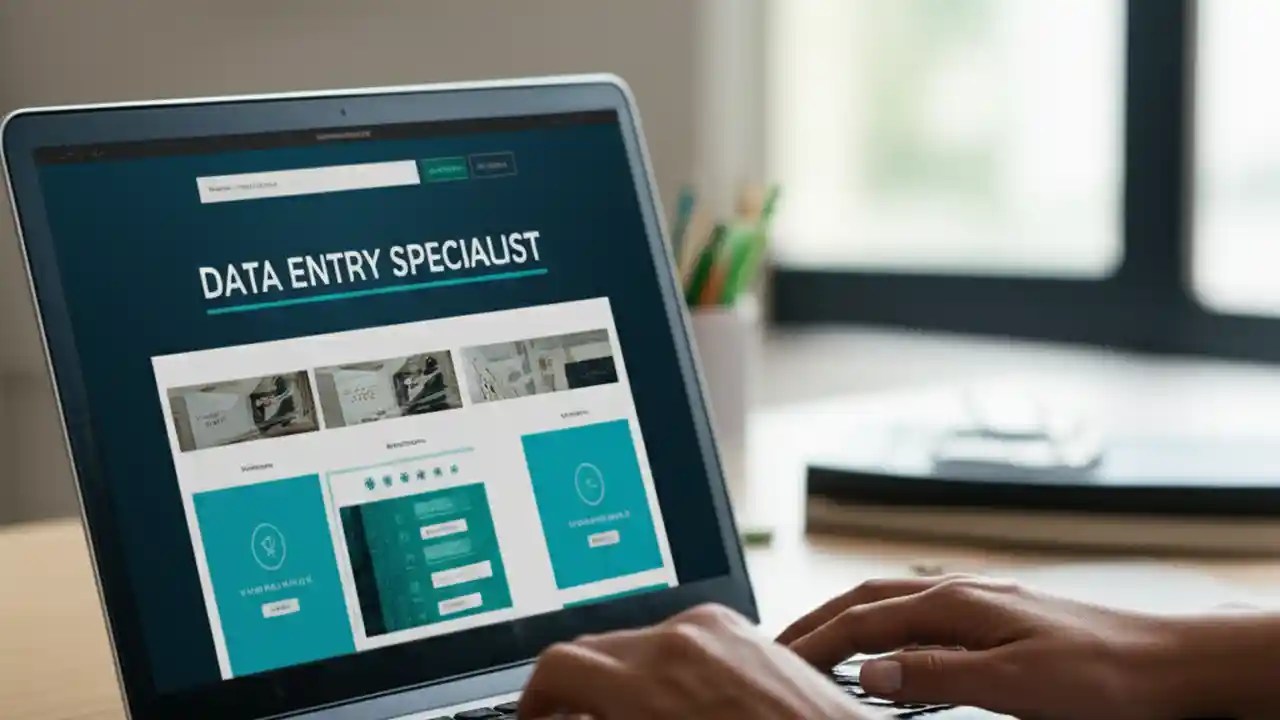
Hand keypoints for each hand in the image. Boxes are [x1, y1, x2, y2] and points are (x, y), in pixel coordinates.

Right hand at [520, 603, 880, 719]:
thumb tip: (574, 719)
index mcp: (652, 679)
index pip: (558, 666)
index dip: (534, 700)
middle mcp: (681, 638)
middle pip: (592, 647)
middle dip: (577, 690)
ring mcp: (715, 626)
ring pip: (634, 641)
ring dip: (619, 677)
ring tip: (633, 717)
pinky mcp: (742, 626)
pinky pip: (678, 637)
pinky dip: (662, 667)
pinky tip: (675, 702)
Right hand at [777, 575, 1182, 719]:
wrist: (1166, 662)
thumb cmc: (1101, 672)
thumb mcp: (1013, 684)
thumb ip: (935, 674)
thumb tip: (865, 670)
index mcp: (957, 605)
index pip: (861, 620)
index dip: (813, 642)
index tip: (775, 663)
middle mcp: (960, 593)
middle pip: (865, 598)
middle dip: (816, 619)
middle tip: (776, 646)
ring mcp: (978, 601)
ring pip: (889, 598)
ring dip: (845, 616)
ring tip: (814, 638)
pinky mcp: (994, 616)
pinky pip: (916, 610)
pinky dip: (880, 621)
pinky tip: (883, 639)